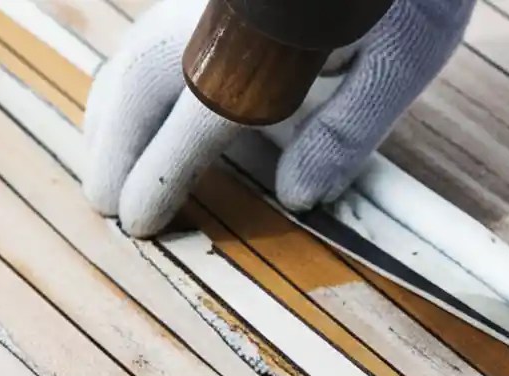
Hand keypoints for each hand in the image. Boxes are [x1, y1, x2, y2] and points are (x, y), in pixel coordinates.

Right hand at [82, 0, 472, 236]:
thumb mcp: (405, 55)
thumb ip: (348, 128)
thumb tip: (295, 197)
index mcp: (272, 32)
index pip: (198, 115)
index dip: (160, 173)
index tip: (136, 220)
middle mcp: (224, 7)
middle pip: (144, 79)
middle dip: (116, 147)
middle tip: (103, 206)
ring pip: (137, 51)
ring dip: (114, 114)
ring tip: (105, 165)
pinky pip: (153, 35)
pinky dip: (133, 78)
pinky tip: (134, 108)